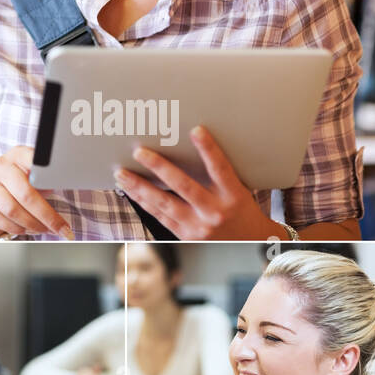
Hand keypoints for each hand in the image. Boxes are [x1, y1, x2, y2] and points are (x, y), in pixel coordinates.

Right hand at [0, 146, 73, 239]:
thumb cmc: (19, 183)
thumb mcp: (34, 176)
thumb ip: (48, 179)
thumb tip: (70, 184)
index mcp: (19, 154)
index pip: (36, 161)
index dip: (50, 174)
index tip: (64, 183)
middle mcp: (1, 165)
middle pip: (25, 193)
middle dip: (46, 215)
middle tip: (60, 228)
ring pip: (11, 210)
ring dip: (32, 225)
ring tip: (45, 230)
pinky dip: (15, 228)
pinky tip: (26, 230)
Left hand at [113, 127, 280, 239]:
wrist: (252, 244)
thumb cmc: (243, 210)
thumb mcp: (241, 190)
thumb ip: (220, 175)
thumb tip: (193, 147)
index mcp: (233, 197)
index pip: (220, 169)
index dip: (208, 149)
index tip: (196, 131)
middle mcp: (216, 212)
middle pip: (184, 186)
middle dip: (160, 168)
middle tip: (140, 152)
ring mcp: (199, 227)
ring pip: (165, 204)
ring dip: (140, 187)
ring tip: (122, 173)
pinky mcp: (187, 237)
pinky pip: (161, 217)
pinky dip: (145, 203)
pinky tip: (132, 191)